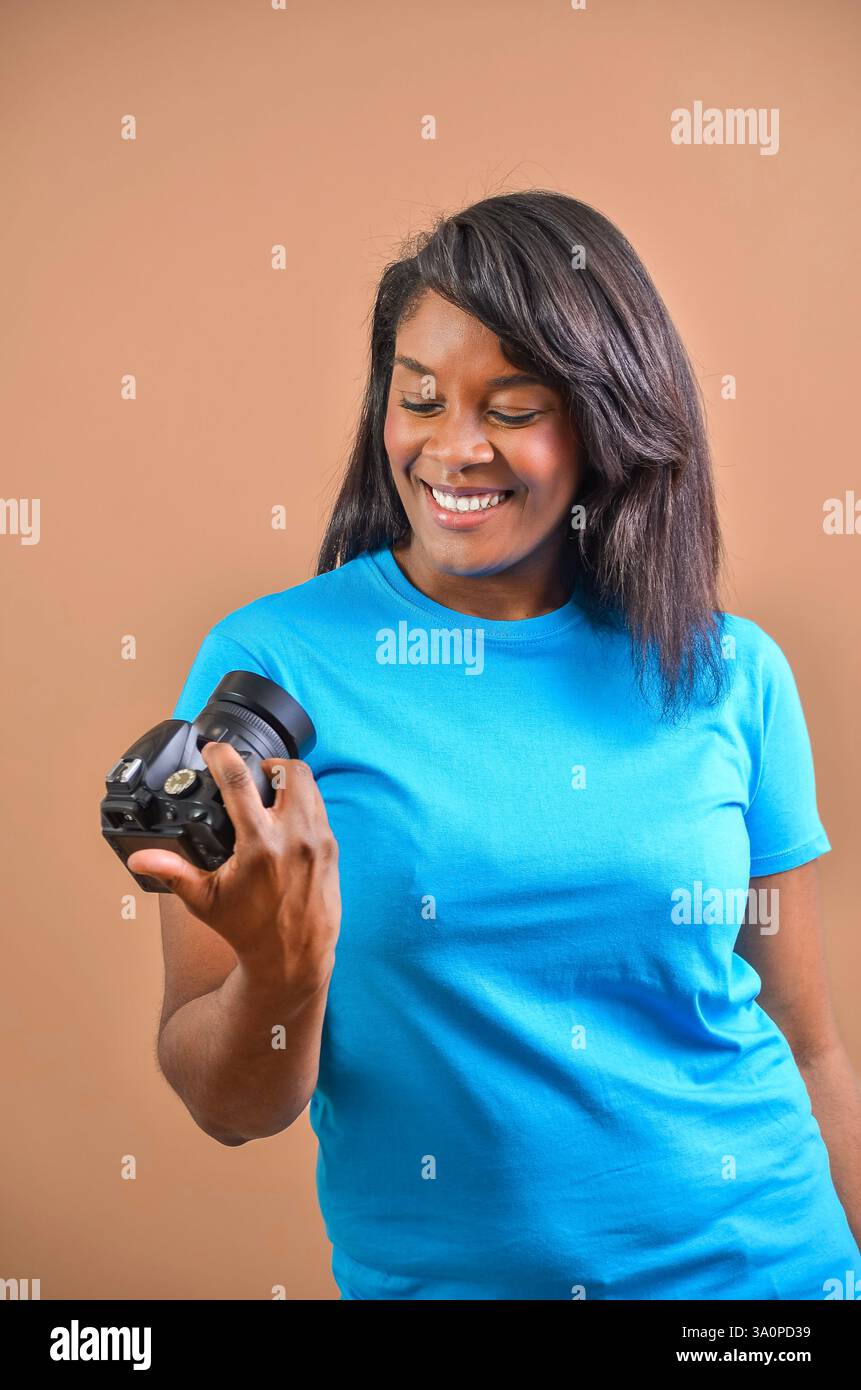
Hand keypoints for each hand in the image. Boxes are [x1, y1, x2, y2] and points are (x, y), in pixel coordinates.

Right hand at [126, 743, 340, 985]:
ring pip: (308, 784)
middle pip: (288, 770)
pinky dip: (301, 801)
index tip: (212, 748)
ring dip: (287, 780)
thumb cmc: (248, 930)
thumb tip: (140, 857)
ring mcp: (317, 840)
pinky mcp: (331, 847)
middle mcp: (294, 836)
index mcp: (259, 845)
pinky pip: (319, 807)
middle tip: (249, 776)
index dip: (222, 756)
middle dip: (267, 764)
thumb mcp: (205, 901)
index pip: (239, 782)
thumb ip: (173, 872)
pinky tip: (284, 817)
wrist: (295, 956)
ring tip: (266, 793)